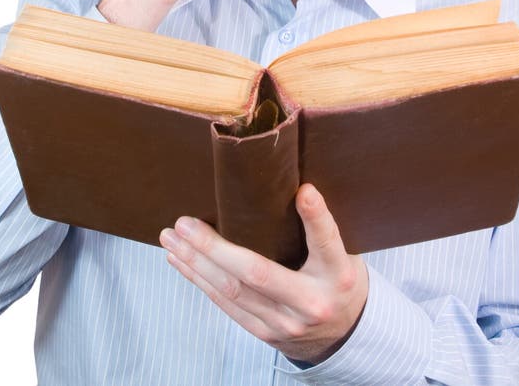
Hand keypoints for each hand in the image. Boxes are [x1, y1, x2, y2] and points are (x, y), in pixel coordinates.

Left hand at [158, 184, 368, 364]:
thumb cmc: (337, 279)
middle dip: (215, 248)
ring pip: (232, 290)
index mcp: (338, 274)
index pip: (327, 242)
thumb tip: (292, 184)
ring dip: (195, 262)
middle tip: (185, 223)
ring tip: (172, 237)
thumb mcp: (343, 252)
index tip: (304, 191)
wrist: (346, 334)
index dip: (316, 217)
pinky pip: (227, 304)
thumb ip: (319, 229)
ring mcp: (285, 322)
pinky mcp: (265, 333)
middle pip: (258, 273)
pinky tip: (182, 262)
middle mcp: (311, 302)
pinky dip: (200, 280)